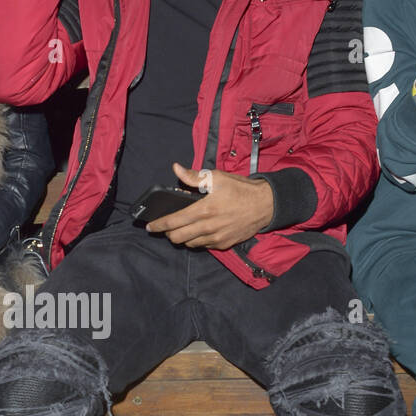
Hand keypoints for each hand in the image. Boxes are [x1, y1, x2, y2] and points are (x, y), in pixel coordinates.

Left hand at [145, 163, 274, 249]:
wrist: (266, 205)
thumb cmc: (241, 189)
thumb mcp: (217, 178)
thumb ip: (194, 177)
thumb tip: (176, 169)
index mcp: (203, 210)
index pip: (173, 222)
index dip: (158, 225)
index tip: (150, 226)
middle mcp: (208, 228)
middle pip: (177, 238)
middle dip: (168, 233)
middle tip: (167, 227)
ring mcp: (216, 238)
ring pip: (189, 244)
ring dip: (183, 237)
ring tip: (183, 228)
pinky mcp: (224, 244)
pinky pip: (203, 246)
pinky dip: (197, 240)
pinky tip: (199, 231)